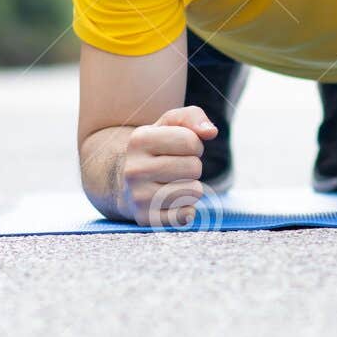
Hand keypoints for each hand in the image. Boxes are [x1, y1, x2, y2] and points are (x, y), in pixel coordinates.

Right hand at [121, 106, 215, 225]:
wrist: (126, 182)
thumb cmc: (157, 148)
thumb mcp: (169, 125)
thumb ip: (193, 117)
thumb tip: (210, 132)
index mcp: (139, 140)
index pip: (191, 141)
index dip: (194, 144)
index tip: (179, 149)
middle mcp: (134, 169)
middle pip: (195, 168)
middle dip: (193, 167)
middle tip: (176, 168)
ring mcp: (138, 197)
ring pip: (194, 192)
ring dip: (191, 187)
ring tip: (172, 183)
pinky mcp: (147, 220)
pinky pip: (187, 215)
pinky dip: (186, 208)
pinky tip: (170, 201)